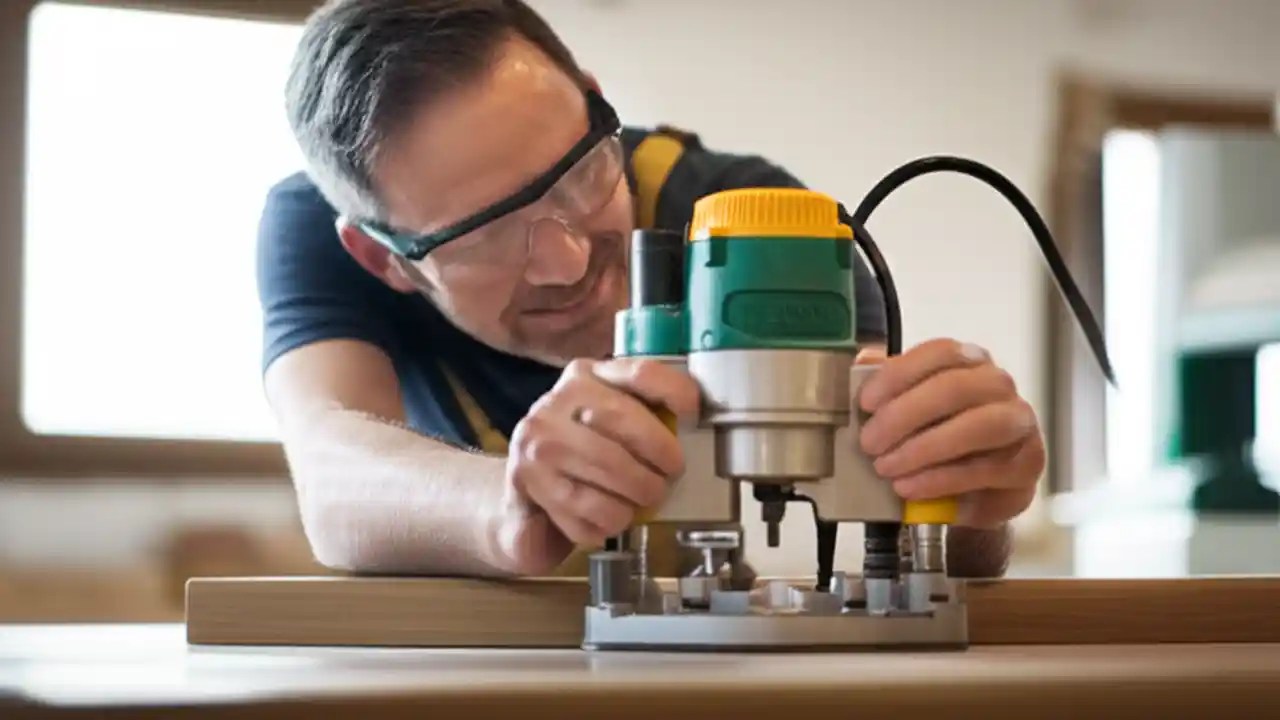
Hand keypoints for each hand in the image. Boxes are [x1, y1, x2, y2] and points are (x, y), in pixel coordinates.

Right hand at [494, 357, 698, 574]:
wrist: (518, 499)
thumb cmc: (578, 455)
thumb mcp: (606, 421)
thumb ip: (642, 411)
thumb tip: (694, 414)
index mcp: (584, 376)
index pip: (638, 373)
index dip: (673, 390)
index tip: (694, 414)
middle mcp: (556, 402)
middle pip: (626, 422)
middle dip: (659, 458)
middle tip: (670, 477)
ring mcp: (538, 441)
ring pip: (609, 469)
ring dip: (637, 495)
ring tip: (642, 502)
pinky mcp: (526, 481)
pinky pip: (587, 508)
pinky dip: (609, 522)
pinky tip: (610, 519)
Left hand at [855, 339, 1044, 528]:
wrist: (972, 491)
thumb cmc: (938, 437)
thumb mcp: (910, 409)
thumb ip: (890, 383)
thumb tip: (864, 361)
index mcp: (970, 361)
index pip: (940, 353)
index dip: (900, 374)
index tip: (866, 403)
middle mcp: (998, 385)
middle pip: (955, 388)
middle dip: (904, 416)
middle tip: (869, 443)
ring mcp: (1019, 423)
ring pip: (976, 427)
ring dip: (924, 448)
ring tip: (886, 468)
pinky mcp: (1026, 464)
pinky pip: (984, 469)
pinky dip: (941, 480)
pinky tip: (910, 487)